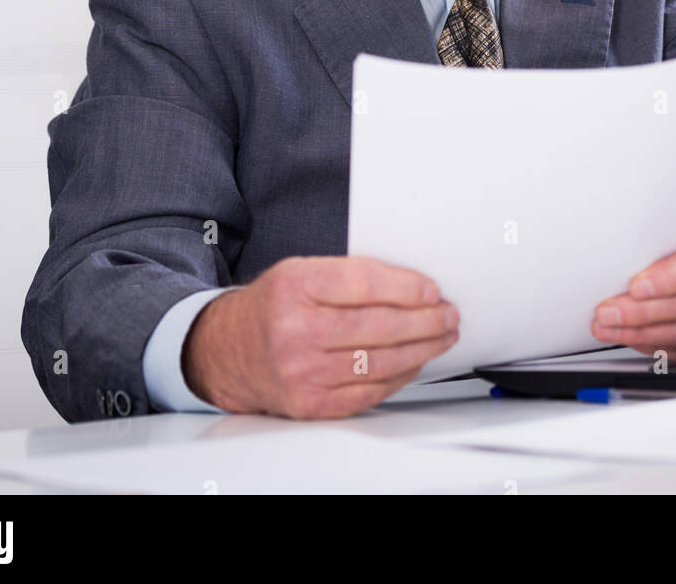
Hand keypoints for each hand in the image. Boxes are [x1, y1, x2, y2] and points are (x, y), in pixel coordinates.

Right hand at [182, 256, 458, 418]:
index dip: (407, 287)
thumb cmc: (273, 307)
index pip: (365, 284)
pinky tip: (414, 363)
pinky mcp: (310, 404)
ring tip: (441, 336)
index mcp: (295, 286)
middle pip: (378, 326)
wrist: (227, 351)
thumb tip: (412, 286)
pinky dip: (399, 377)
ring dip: (421, 349)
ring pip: (379, 362)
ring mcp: (302, 372)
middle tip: (448, 314)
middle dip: (425, 320)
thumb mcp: (301, 272)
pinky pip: (369, 391)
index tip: (432, 290)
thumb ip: (350, 276)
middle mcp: (296, 330)